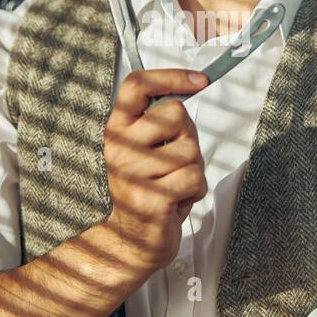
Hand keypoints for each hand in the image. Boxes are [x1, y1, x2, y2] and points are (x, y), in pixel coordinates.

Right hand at [103, 68, 209, 270]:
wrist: (129, 241)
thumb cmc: (146, 189)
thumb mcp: (144, 149)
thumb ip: (158, 121)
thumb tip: (194, 86)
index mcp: (115, 129)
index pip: (137, 86)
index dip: (171, 76)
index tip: (201, 81)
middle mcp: (118, 147)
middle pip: (176, 114)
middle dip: (188, 137)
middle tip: (175, 161)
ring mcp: (132, 173)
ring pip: (191, 150)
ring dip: (193, 169)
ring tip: (173, 185)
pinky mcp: (151, 198)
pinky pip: (195, 178)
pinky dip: (196, 192)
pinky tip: (177, 202)